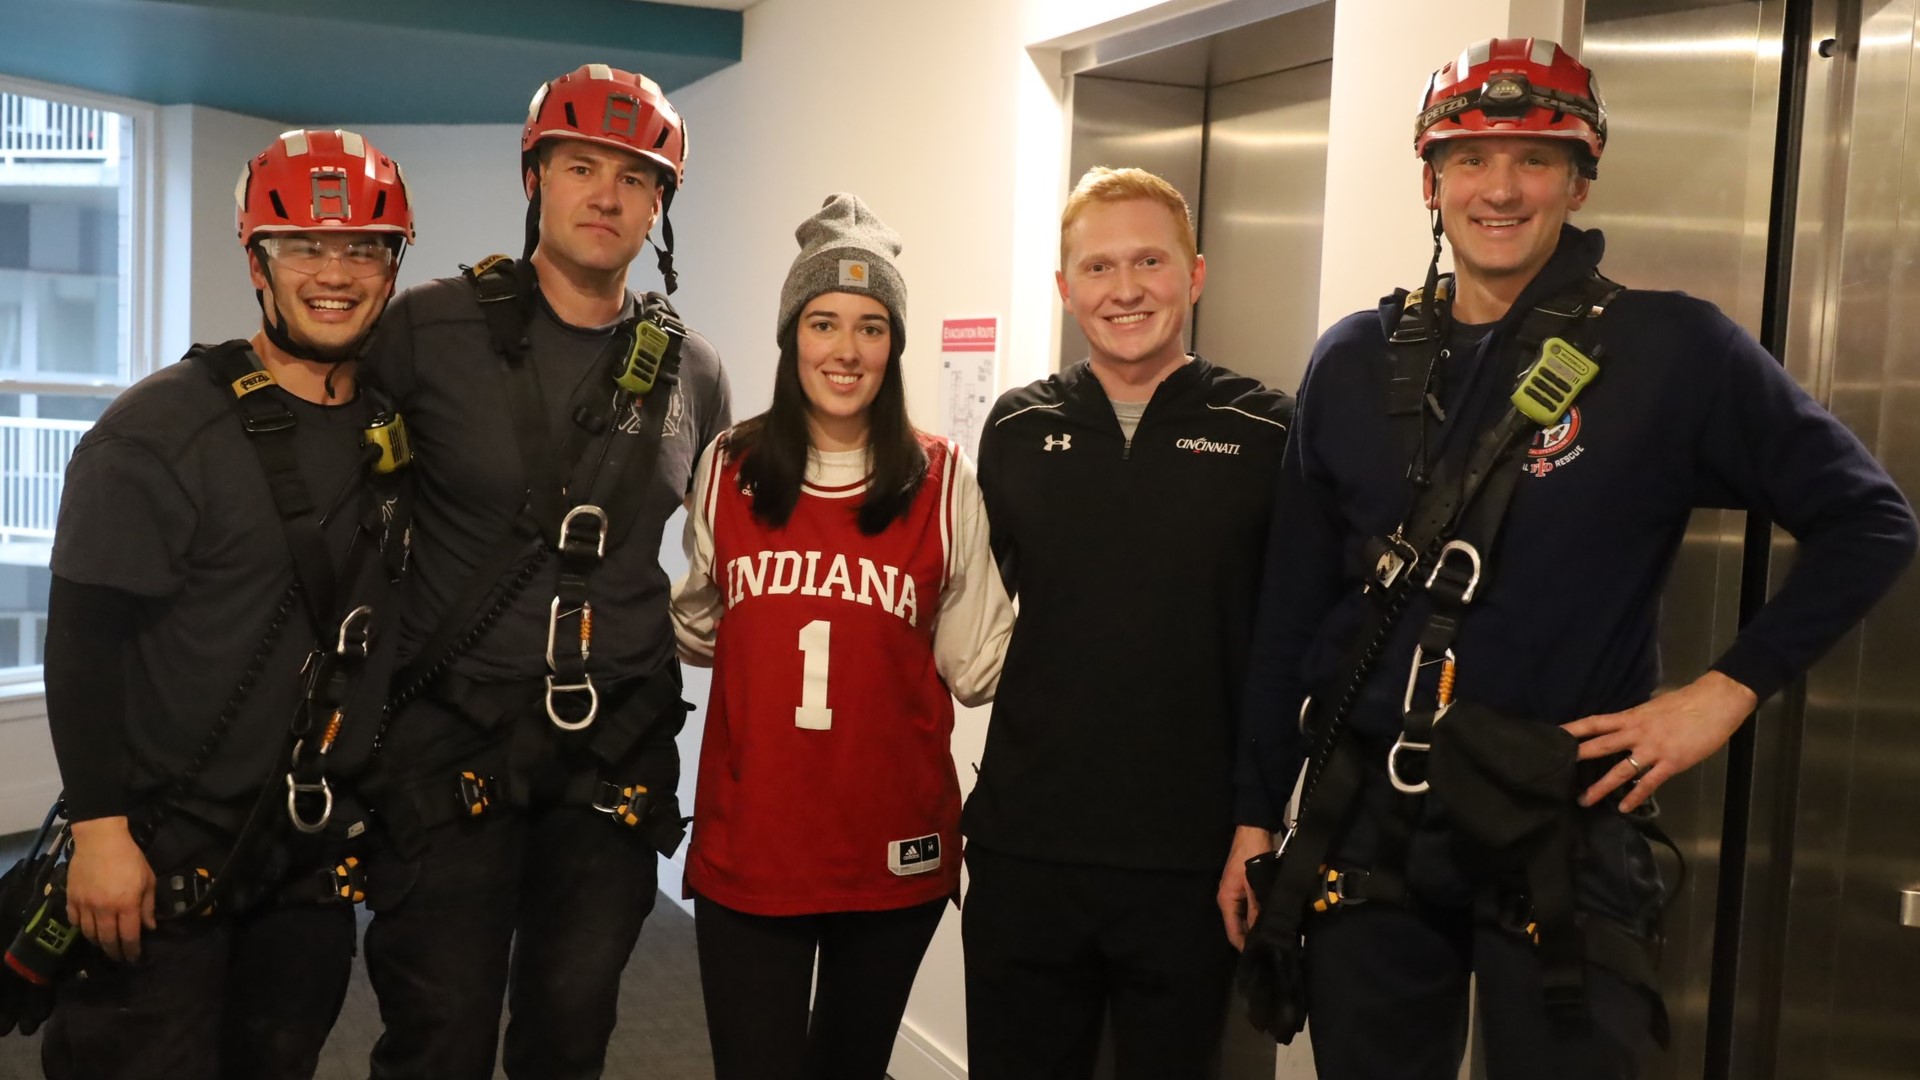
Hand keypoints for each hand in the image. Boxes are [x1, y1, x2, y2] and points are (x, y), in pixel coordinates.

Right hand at [64, 817, 154, 962]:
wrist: (100, 840)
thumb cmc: (129, 858)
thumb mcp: (148, 879)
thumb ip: (148, 906)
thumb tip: (149, 927)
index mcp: (126, 904)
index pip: (129, 936)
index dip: (132, 950)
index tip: (134, 958)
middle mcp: (104, 909)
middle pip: (108, 940)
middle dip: (114, 952)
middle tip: (119, 957)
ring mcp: (85, 905)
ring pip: (89, 934)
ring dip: (98, 942)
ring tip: (105, 945)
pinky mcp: (71, 899)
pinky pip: (74, 921)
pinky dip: (81, 928)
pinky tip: (88, 929)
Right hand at [1218, 825, 1275, 950]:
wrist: (1253, 831)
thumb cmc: (1251, 857)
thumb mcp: (1255, 885)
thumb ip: (1257, 910)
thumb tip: (1262, 934)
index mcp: (1226, 901)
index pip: (1233, 933)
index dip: (1245, 947)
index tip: (1260, 958)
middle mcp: (1228, 900)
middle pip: (1239, 927)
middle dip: (1252, 939)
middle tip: (1271, 950)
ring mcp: (1236, 895)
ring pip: (1245, 919)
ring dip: (1256, 928)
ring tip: (1273, 938)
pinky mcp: (1244, 889)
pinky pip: (1250, 909)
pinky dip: (1258, 916)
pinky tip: (1271, 920)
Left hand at [1561, 671, 1757, 812]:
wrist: (1715, 703)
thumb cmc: (1685, 703)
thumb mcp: (1652, 708)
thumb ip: (1635, 721)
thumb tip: (1621, 728)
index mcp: (1631, 717)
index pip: (1595, 722)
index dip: (1573, 728)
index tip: (1553, 734)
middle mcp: (1637, 732)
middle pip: (1600, 745)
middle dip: (1577, 758)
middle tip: (1554, 770)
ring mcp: (1653, 749)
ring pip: (1620, 770)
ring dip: (1601, 786)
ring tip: (1584, 799)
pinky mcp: (1671, 762)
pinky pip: (1649, 783)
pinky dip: (1635, 796)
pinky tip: (1624, 807)